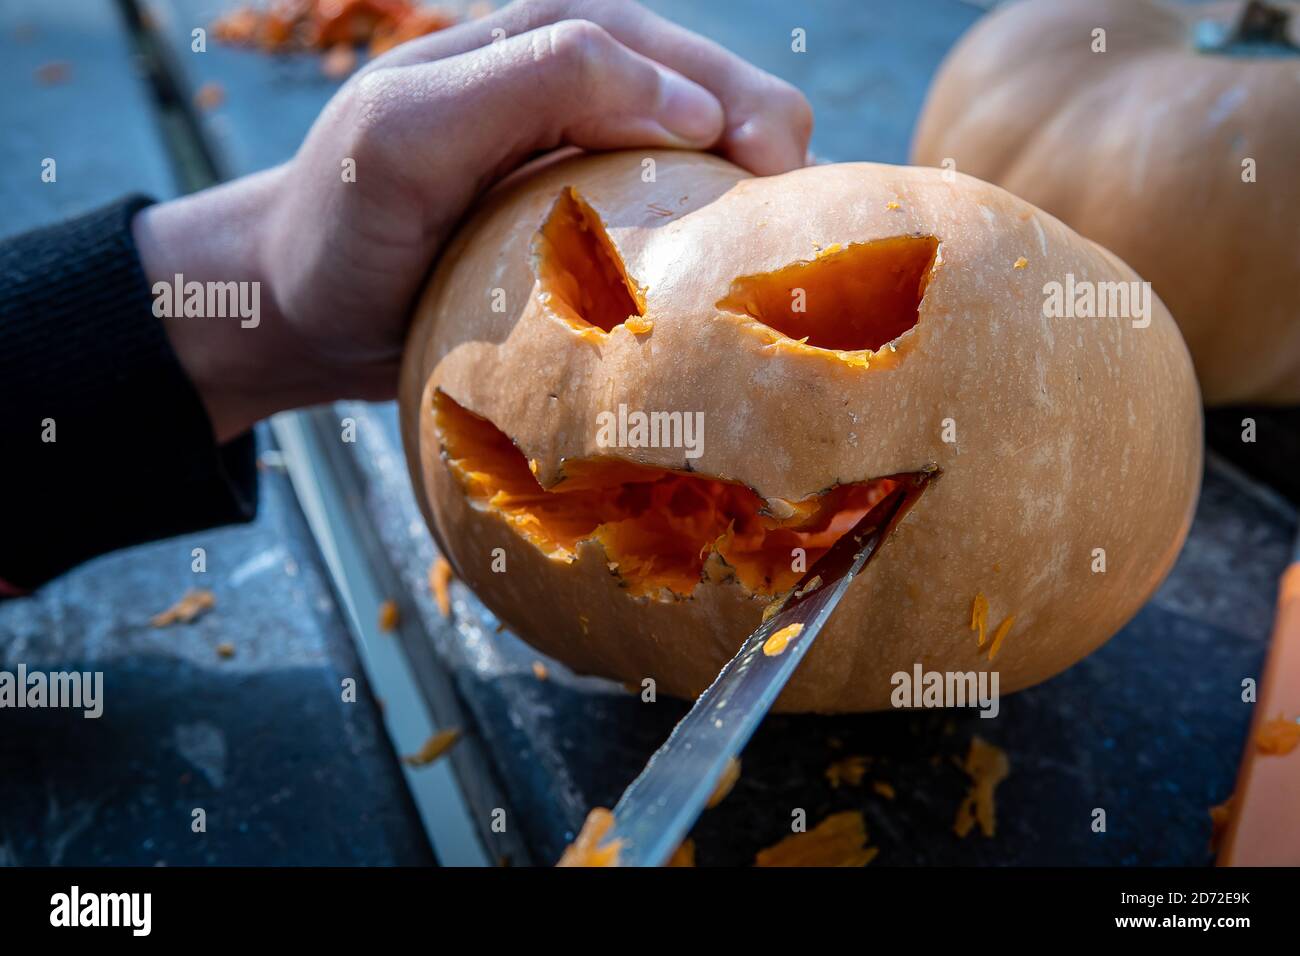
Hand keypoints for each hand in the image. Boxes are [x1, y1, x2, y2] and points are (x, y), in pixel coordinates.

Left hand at [133, 0, 812, 443]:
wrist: (306, 299)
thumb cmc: (345, 221)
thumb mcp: (410, 137)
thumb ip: (537, 83)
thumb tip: (691, 110)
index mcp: (554, 33)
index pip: (688, 67)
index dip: (749, 127)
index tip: (774, 209)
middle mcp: (590, 77)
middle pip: (730, 105)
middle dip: (776, 168)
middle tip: (790, 255)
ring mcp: (602, 147)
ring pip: (724, 166)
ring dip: (757, 215)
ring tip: (773, 278)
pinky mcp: (601, 211)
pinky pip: (691, 216)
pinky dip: (721, 250)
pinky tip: (728, 293)